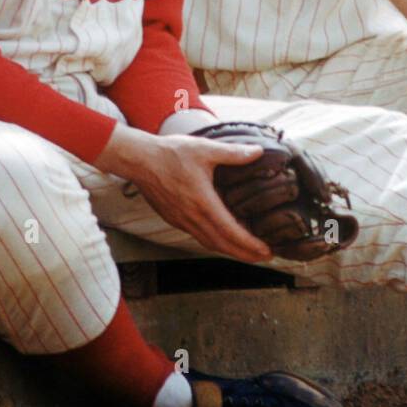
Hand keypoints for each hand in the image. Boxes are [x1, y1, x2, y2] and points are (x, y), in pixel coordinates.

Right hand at [94, 124, 271, 263]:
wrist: (139, 160)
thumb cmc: (171, 154)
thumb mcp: (206, 149)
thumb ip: (233, 153)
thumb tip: (258, 152)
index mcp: (204, 203)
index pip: (232, 233)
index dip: (251, 245)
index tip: (267, 251)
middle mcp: (193, 218)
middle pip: (223, 245)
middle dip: (245, 254)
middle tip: (265, 257)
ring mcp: (182, 221)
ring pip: (210, 243)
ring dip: (230, 250)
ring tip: (247, 251)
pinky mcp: (174, 219)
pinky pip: (198, 236)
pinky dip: (215, 241)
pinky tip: (222, 234)